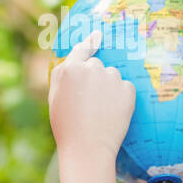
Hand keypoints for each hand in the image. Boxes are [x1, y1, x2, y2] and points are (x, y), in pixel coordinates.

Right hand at [48, 28, 135, 156]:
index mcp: (70, 69)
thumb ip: (63, 74)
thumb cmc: (67, 126)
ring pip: (112, 76)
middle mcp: (91, 69)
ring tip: (100, 111)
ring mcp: (111, 78)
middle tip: (88, 103)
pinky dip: (121, 97)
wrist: (88, 147)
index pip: (82, 49)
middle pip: (96, 66)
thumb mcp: (55, 97)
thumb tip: (74, 59)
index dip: (90, 42)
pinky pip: (125, 88)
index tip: (98, 35)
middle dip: (95, 79)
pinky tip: (112, 113)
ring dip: (108, 88)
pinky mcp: (127, 89)